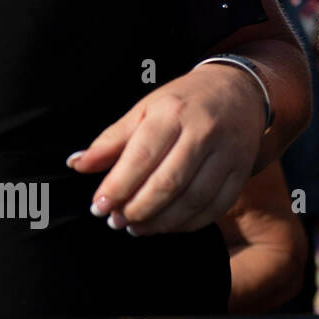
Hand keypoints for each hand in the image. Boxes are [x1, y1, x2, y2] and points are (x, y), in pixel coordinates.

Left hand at [67, 63, 265, 234]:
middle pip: (168, 183)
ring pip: (193, 200)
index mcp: (171, 114)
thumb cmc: (181, 102)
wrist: (238, 92)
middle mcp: (202, 133)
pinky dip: (188, 223)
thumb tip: (76, 164)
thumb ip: (111, 140)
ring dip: (160, 221)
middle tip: (114, 221)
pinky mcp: (242, 172)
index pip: (141, 157)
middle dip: (137, 209)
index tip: (97, 205)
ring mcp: (227, 154)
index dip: (117, 186)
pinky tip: (165, 226)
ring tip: (135, 227)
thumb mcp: (143, 110)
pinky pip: (215, 207)